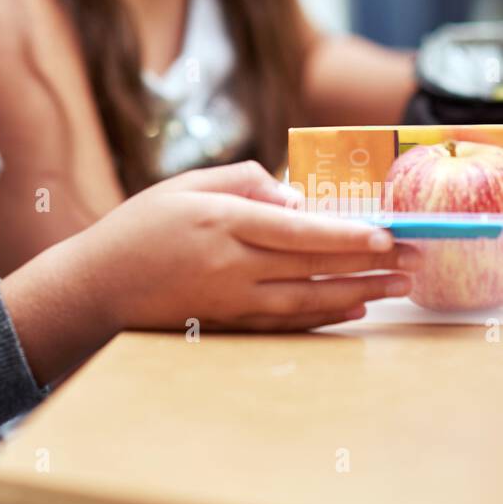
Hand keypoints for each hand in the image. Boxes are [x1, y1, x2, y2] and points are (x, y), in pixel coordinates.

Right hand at [82, 164, 421, 333]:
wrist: (96, 286)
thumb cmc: (138, 228)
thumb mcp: (184, 185)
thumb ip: (241, 180)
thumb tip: (292, 195)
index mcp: (221, 221)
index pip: (296, 230)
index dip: (344, 235)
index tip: (383, 234)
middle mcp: (229, 264)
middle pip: (311, 267)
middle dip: (365, 265)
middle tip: (408, 263)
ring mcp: (228, 299)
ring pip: (305, 299)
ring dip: (354, 294)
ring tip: (392, 289)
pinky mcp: (225, 323)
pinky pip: (284, 322)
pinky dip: (321, 317)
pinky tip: (349, 308)